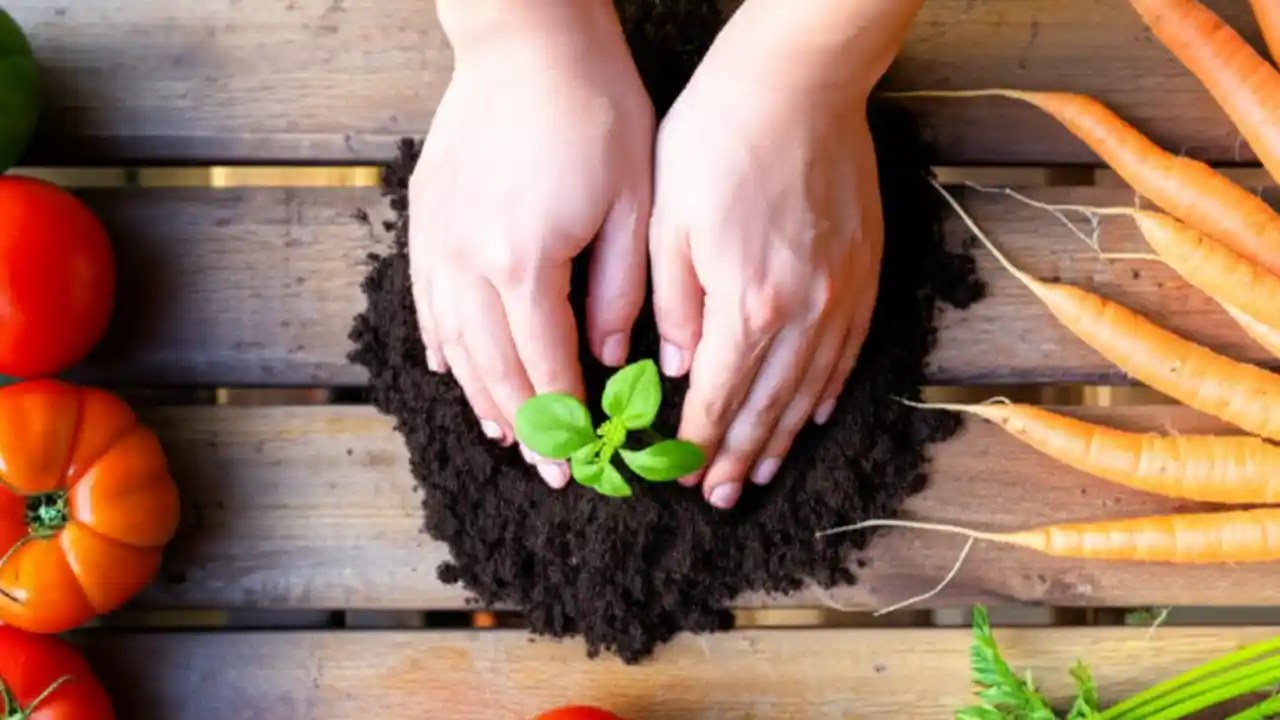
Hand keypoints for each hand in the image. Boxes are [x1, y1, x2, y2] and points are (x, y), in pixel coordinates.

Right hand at [409, 2, 652, 487]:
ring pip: (454, 346)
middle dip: (527, 427)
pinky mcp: (425, 221)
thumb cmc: (593, 111)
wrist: (527, 40)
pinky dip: (442, 346)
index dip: (567, 421)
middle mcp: (469, 264)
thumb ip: (622, 292)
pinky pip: (427, 303)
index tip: (585, 458)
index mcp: (525, 263)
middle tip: (550, 467)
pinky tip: (452, 370)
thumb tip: (616, 360)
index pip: (546, 366)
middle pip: (494, 369)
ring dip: (481, 397)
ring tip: (507, 435)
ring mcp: (438, 243)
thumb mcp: (634, 205)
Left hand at [649, 28, 885, 509]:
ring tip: (760, 472)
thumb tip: (671, 367)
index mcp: (747, 303)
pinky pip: (847, 349)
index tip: (683, 475)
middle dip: (738, 455)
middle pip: (766, 404)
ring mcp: (840, 292)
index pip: (717, 395)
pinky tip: (813, 414)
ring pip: (810, 386)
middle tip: (720, 496)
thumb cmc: (718, 140)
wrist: (797, 83)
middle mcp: (802, 311)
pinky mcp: (862, 270)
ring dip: (782, 436)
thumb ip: (670, 305)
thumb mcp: (669, 223)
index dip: (697, 442)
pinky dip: (827, 390)